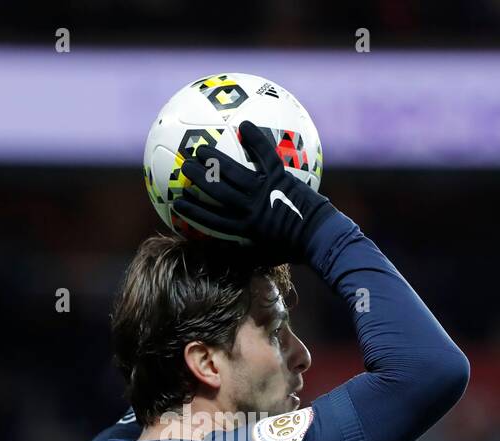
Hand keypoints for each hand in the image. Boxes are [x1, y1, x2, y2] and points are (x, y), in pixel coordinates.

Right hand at [172, 120, 335, 263]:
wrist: (320, 237)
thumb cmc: (295, 248)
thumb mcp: (266, 256)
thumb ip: (246, 251)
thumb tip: (228, 251)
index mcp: (244, 230)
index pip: (212, 220)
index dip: (194, 211)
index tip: (178, 202)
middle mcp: (250, 209)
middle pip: (217, 192)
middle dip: (198, 179)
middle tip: (184, 168)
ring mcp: (264, 191)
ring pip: (233, 172)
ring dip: (215, 160)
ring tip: (200, 149)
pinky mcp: (280, 177)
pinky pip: (264, 155)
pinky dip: (254, 139)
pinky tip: (243, 125)